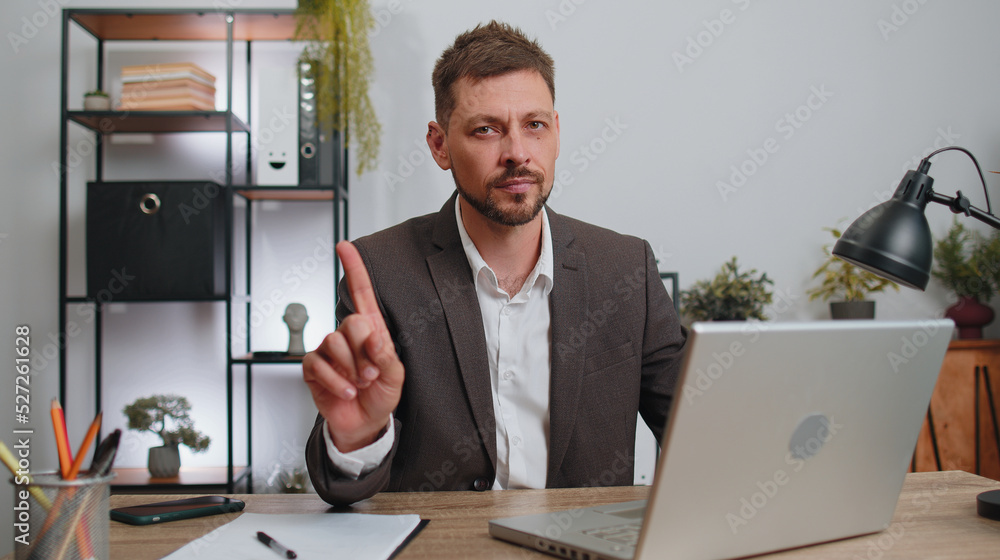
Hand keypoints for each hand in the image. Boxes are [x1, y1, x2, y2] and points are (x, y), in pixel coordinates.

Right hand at [302, 241, 403, 451]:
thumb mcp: (395, 376)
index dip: (354, 269)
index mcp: (372, 330)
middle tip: (370, 373)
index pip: (362, 293)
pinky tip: (346, 391)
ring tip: (359, 383)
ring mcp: (329, 351)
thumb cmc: (381, 395)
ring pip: (333, 342)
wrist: (364, 423)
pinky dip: (335, 381)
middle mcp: (348, 336)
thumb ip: (386, 355)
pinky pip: (318, 364)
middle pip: (352, 322)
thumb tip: (373, 336)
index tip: (344, 246)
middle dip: (364, 350)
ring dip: (350, 368)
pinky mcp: (314, 368)